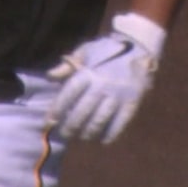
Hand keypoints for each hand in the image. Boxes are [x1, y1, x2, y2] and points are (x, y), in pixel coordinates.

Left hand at [46, 12, 164, 143]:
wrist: (138, 47)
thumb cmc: (106, 51)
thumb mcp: (85, 52)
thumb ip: (67, 66)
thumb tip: (49, 76)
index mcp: (89, 72)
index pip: (69, 93)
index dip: (58, 109)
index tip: (49, 121)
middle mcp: (103, 84)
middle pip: (83, 110)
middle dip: (71, 126)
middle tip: (64, 134)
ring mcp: (119, 94)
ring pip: (100, 119)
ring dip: (89, 132)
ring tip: (82, 137)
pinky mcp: (133, 101)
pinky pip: (121, 122)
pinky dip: (112, 133)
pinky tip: (103, 140)